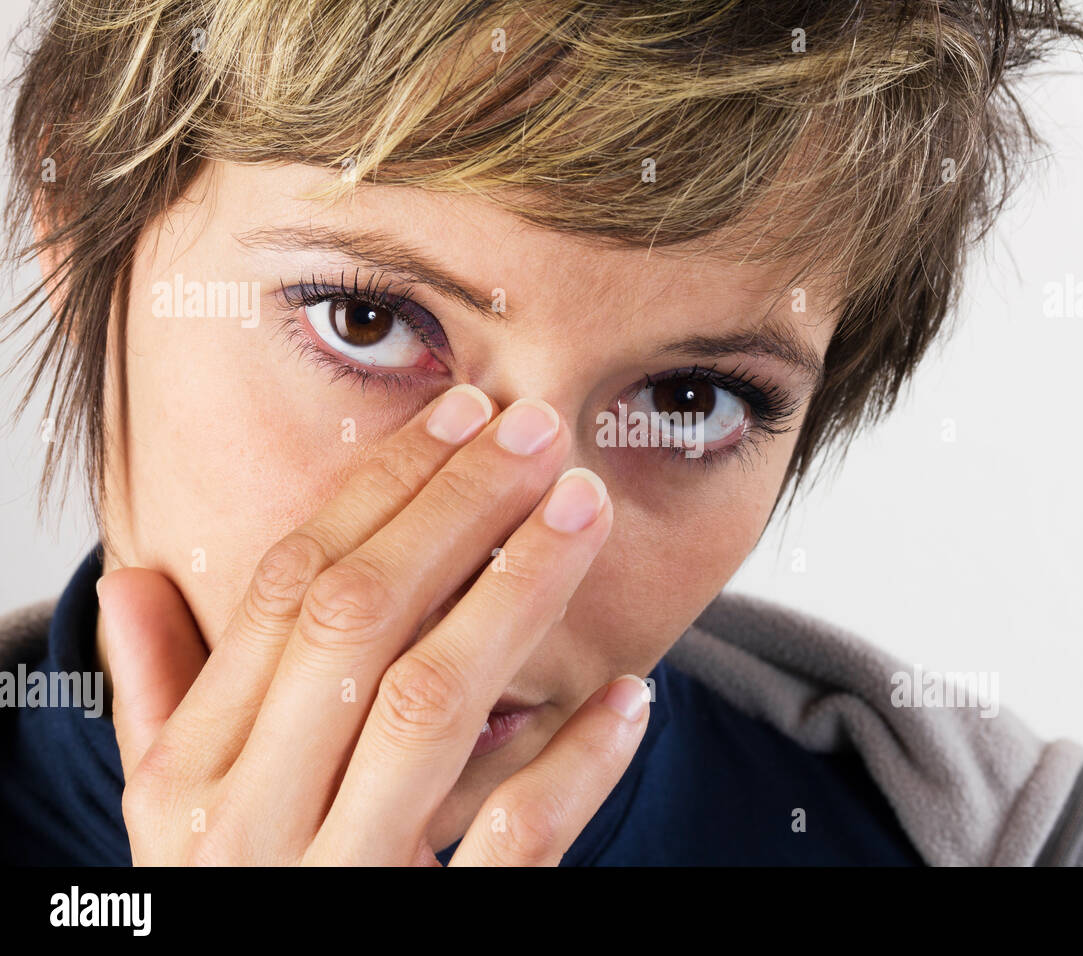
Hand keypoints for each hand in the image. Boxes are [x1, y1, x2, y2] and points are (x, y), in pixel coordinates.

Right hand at [96, 385, 649, 864]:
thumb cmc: (231, 905)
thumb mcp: (170, 818)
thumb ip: (160, 703)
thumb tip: (131, 584)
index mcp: (193, 777)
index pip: (289, 593)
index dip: (379, 492)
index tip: (460, 418)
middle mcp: (251, 824)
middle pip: (358, 624)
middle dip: (453, 512)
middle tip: (537, 433)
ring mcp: (338, 883)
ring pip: (428, 708)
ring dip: (514, 595)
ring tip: (581, 512)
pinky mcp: (424, 941)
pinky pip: (510, 846)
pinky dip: (573, 766)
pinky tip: (628, 699)